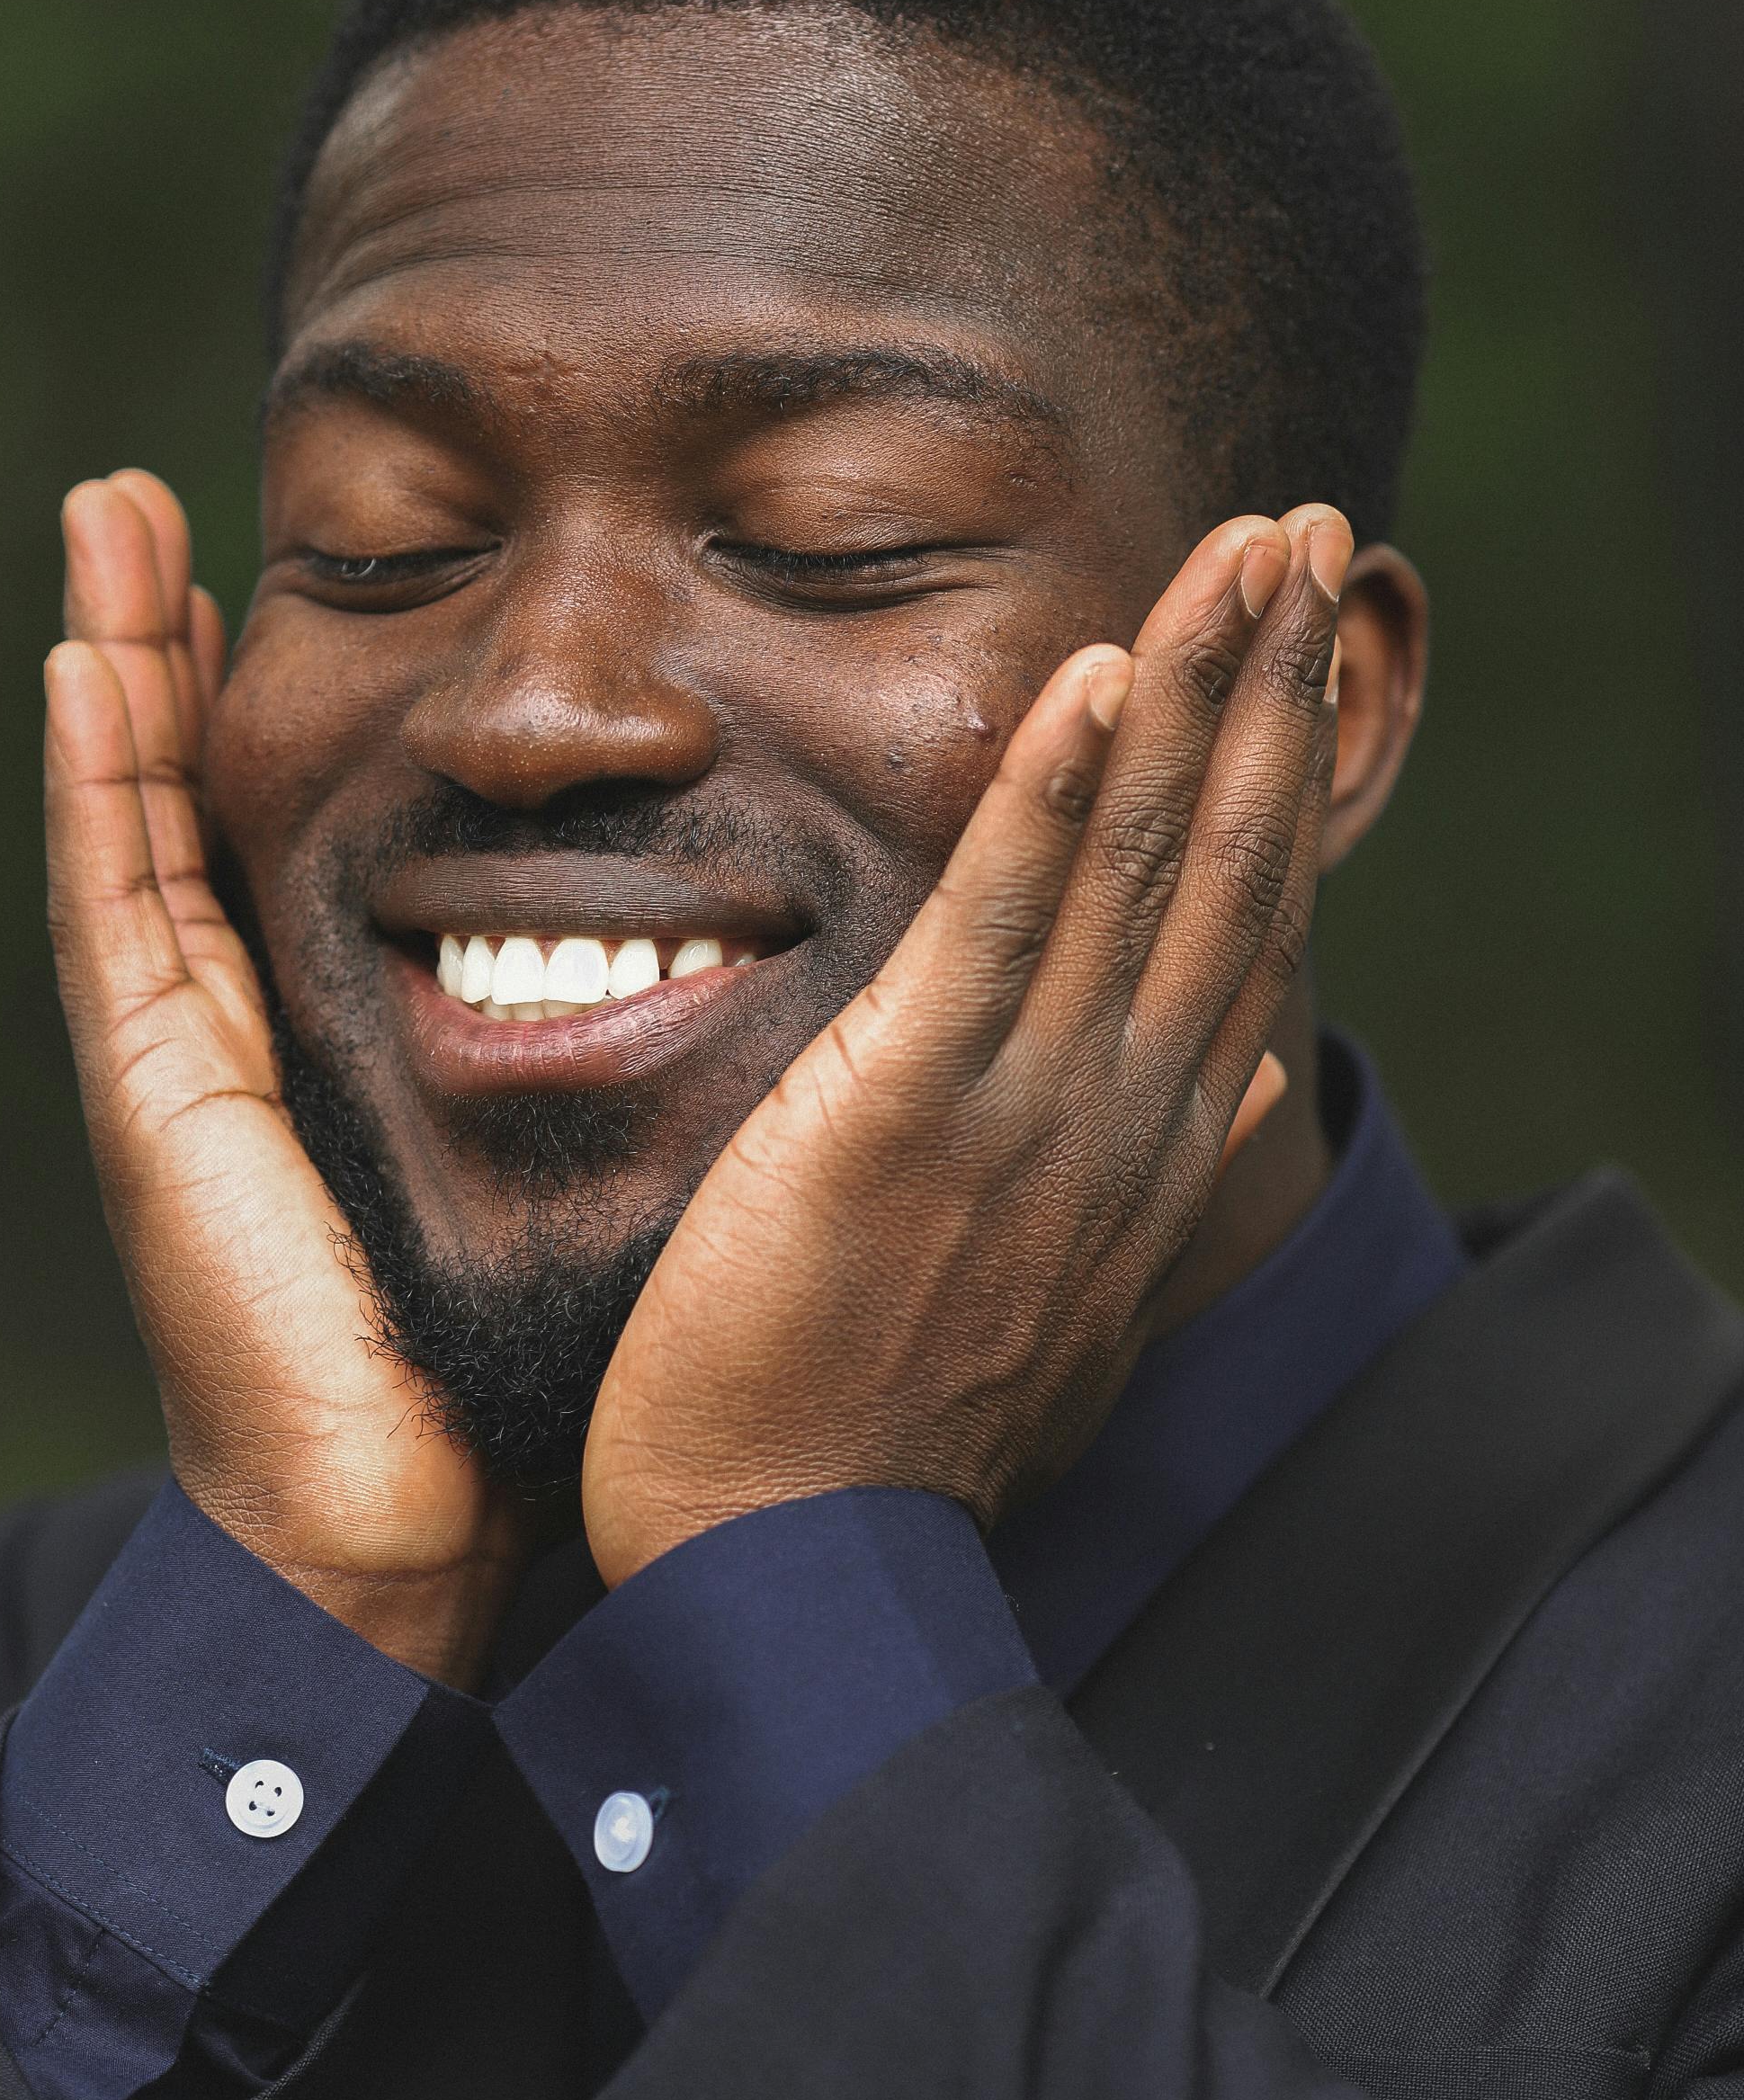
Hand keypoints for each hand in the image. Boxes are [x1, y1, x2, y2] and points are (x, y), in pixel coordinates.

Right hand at [45, 472, 521, 1685]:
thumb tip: (714, 951)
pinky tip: (91, 656)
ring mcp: (174, 1050)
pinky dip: (100, 772)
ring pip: (135, 812)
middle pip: (186, 789)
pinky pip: (120, 895)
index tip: (281, 563)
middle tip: (155, 496)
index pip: (282, 821)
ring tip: (111, 515)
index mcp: (318, 1029)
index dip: (258, 699)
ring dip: (116, 661)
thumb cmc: (498, 1350)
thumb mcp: (553, 1154)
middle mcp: (231, 1021)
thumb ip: (587, 1049)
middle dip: (164, 643)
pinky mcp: (154, 1087)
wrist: (399, 1520)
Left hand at [582, 506, 1346, 1585]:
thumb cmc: (905, 1428)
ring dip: (1200, 693)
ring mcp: (1031, 1105)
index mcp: (1148, 1142)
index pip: (1237, 920)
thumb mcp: (1074, 1298)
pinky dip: (1054, 795)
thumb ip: (1159, 1174)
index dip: (1278, 774)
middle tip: (1301, 538)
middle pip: (1221, 862)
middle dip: (1270, 690)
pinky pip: (999, 923)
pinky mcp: (913, 1109)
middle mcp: (1122, 1107)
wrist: (798, 1561)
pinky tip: (1099, 675)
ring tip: (1243, 552)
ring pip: (1139, 863)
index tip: (1299, 649)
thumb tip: (1252, 1083)